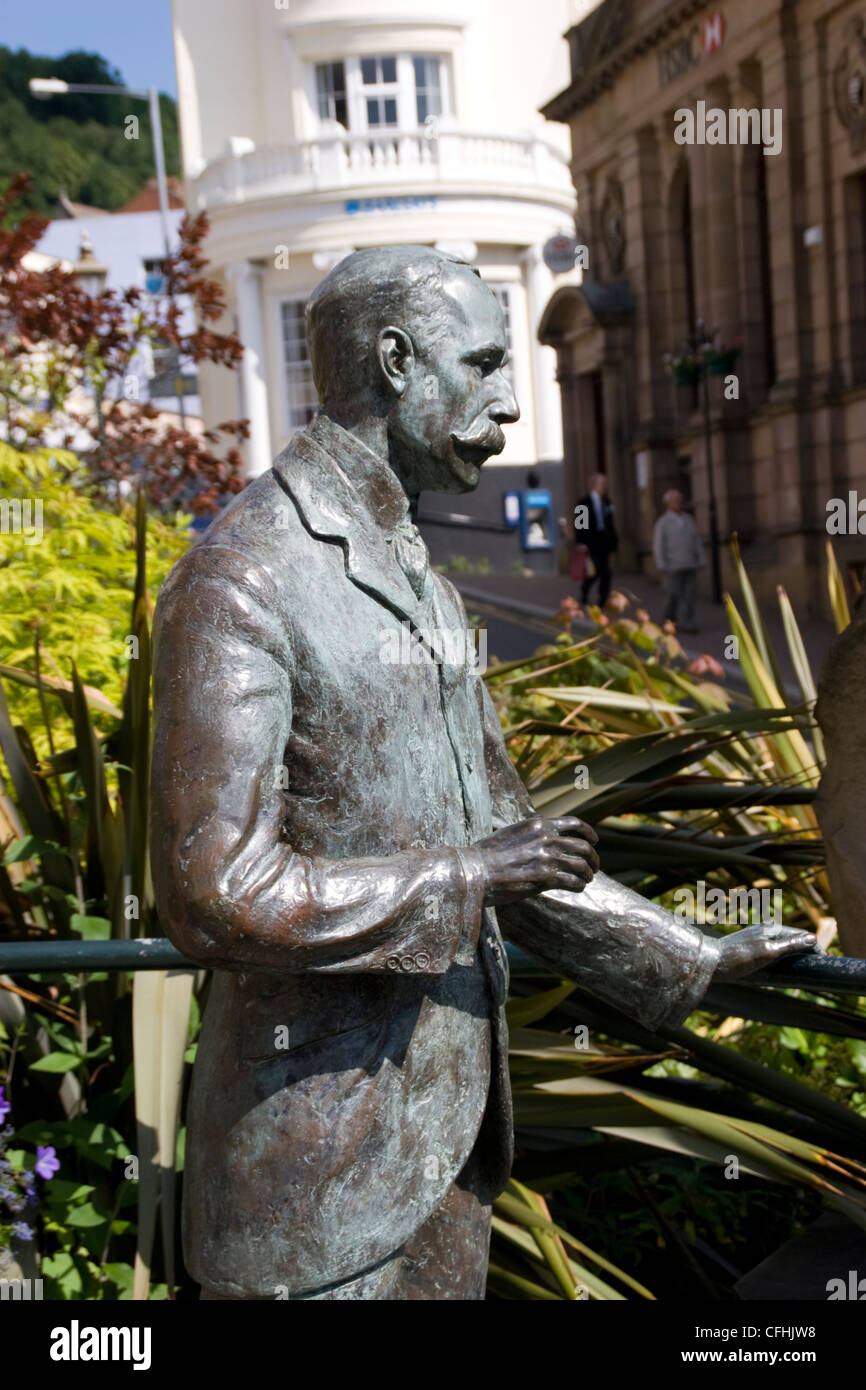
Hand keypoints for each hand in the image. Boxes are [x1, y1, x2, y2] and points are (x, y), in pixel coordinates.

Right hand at [473, 815, 599, 906]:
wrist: (476, 871)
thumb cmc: (488, 854)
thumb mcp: (510, 831)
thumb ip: (529, 828)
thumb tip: (541, 822)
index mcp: (539, 824)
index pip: (575, 824)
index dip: (589, 833)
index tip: (594, 841)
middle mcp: (547, 838)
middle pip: (583, 847)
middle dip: (593, 858)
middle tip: (594, 866)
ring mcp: (547, 858)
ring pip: (581, 866)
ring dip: (588, 874)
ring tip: (587, 879)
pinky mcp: (546, 878)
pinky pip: (572, 882)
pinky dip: (578, 886)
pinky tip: (577, 888)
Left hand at [713, 923, 816, 981]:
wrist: (710, 961)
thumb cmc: (738, 958)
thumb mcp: (768, 953)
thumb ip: (790, 945)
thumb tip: (812, 938)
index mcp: (771, 929)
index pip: (800, 936)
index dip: (814, 947)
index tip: (823, 960)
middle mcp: (764, 929)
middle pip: (792, 938)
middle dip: (805, 949)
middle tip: (814, 964)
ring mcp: (756, 936)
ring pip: (782, 943)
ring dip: (794, 952)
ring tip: (802, 965)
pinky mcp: (749, 944)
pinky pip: (772, 948)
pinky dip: (782, 955)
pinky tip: (780, 963)